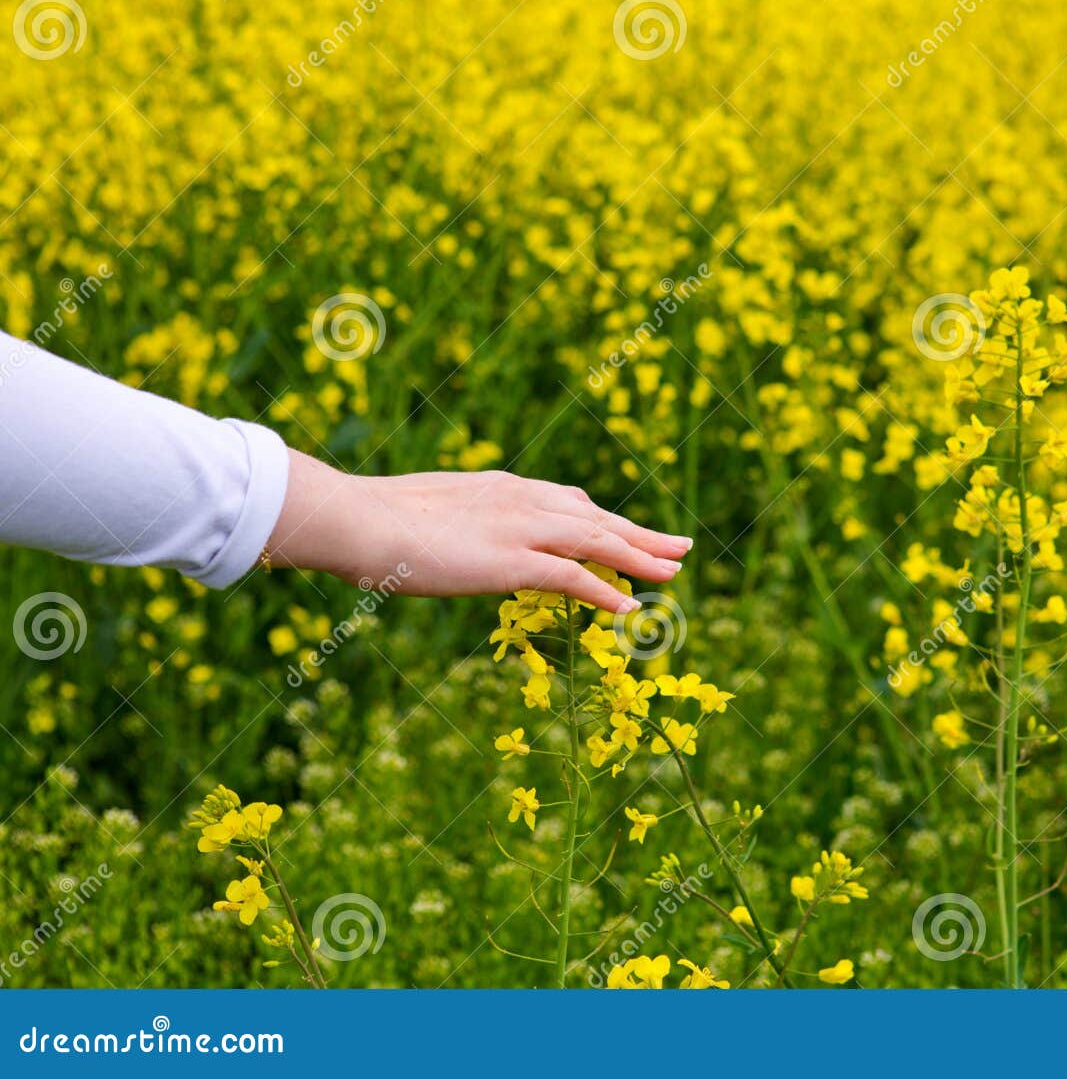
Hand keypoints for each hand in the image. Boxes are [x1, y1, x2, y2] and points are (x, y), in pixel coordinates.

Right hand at [264, 451, 690, 609]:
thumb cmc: (377, 520)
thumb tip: (460, 536)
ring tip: (673, 575)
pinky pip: (572, 577)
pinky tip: (631, 607)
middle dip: (641, 535)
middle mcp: (522, 501)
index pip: (571, 502)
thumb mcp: (432, 510)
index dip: (608, 520)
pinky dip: (606, 591)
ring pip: (597, 540)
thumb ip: (461, 521)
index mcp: (504, 488)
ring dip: (640, 558)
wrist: (358, 519)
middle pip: (598, 518)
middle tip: (680, 549)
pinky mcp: (511, 561)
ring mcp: (519, 529)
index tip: (633, 531)